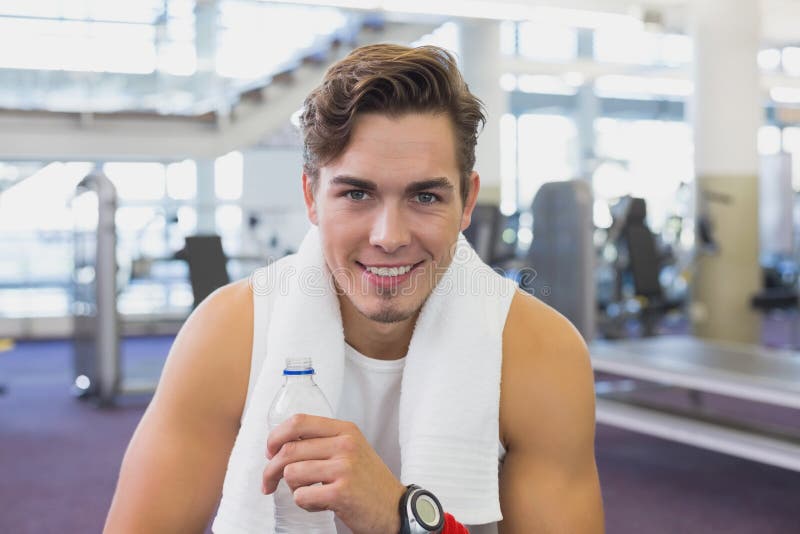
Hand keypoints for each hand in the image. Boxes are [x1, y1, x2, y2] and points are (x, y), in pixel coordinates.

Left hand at [262, 414, 405, 533]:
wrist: (395, 509)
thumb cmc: (369, 482)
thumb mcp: (352, 450)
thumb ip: (323, 442)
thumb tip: (282, 444)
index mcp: (345, 430)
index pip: (298, 422)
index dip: (276, 436)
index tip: (270, 451)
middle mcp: (345, 445)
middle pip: (289, 449)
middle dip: (271, 469)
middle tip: (269, 482)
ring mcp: (344, 468)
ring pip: (292, 472)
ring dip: (292, 488)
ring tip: (307, 493)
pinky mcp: (341, 492)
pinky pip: (301, 496)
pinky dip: (304, 503)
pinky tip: (318, 503)